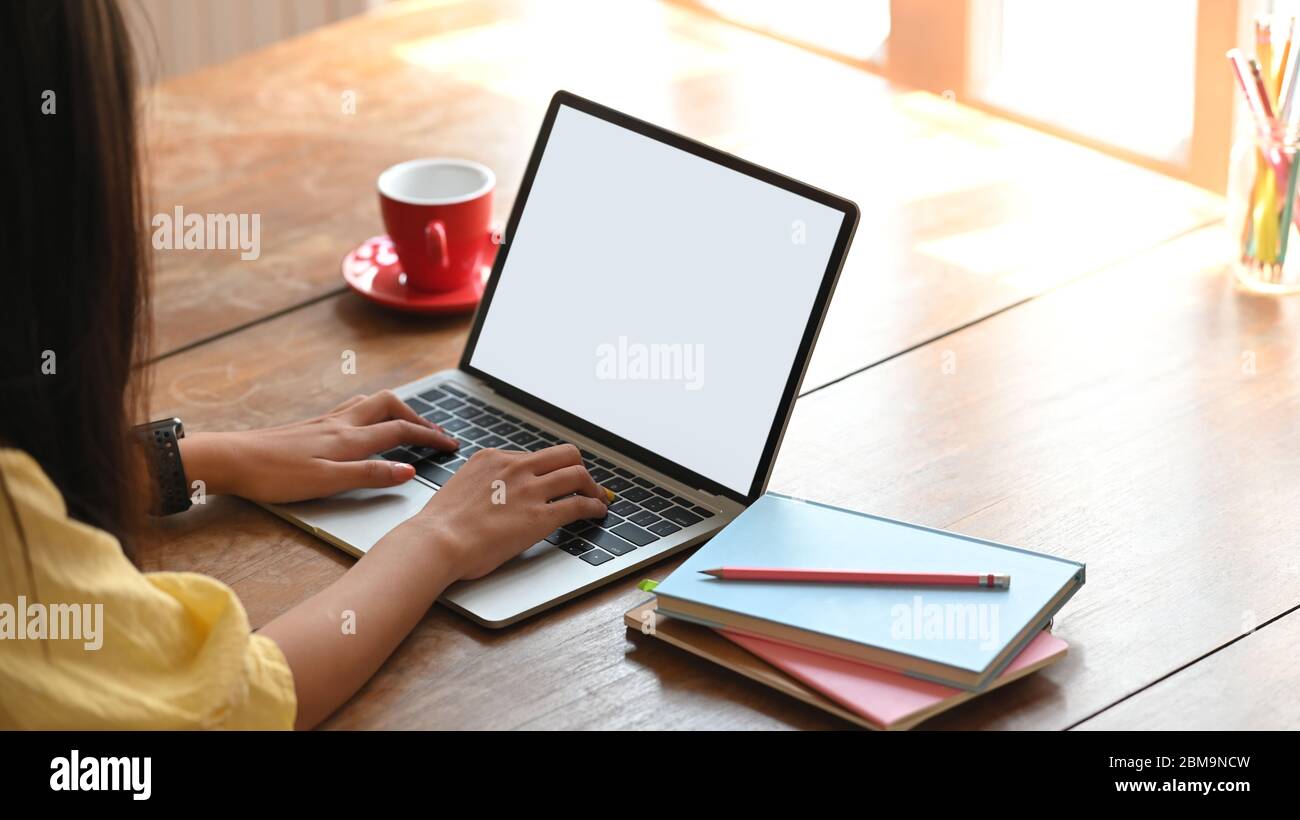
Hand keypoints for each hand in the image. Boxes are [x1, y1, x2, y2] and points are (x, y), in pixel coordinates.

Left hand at [180, 391, 459, 503]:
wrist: (229, 459)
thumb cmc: (273, 475)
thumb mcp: (327, 482)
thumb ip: (369, 475)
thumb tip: (409, 470)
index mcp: (349, 439)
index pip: (401, 431)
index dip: (430, 437)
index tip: (452, 445)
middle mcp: (340, 424)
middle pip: (390, 406)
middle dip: (418, 416)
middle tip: (435, 432)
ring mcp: (324, 422)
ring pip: (371, 403)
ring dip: (396, 410)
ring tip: (409, 422)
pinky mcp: (311, 425)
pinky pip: (353, 409)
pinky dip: (373, 412)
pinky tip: (365, 423)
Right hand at [391, 444, 609, 580]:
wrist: (437, 541)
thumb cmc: (441, 525)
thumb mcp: (463, 486)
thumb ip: (486, 483)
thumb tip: (500, 495)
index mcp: (493, 458)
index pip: (535, 455)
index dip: (551, 468)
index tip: (557, 477)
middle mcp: (516, 467)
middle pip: (565, 454)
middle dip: (579, 468)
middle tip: (585, 483)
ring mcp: (530, 490)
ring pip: (577, 475)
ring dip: (593, 487)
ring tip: (597, 498)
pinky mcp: (540, 516)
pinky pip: (578, 504)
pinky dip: (594, 507)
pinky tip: (597, 513)